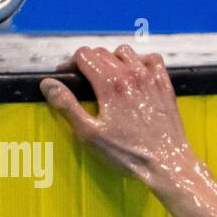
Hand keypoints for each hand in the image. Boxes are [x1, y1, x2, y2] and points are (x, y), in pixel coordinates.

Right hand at [39, 46, 200, 195]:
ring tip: (107, 77)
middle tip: (83, 81)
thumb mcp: (90, 134)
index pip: (84, 55)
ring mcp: (151, 78)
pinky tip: (136, 74)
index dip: (70, 63)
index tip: (67, 76)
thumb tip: (48, 84)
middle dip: (88, 62)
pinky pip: (152, 60)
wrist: (167, 163)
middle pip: (102, 53)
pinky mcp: (165, 85)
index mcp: (110, 84)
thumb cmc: (129, 153)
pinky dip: (141, 61)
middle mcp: (131, 74)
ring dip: (112, 59)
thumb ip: (67, 106)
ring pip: (125, 52)